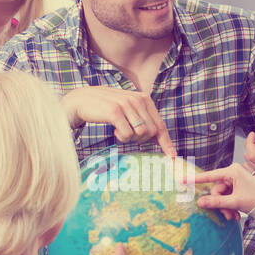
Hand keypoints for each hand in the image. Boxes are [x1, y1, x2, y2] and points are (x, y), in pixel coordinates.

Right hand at [62, 86, 176, 157]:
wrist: (83, 100)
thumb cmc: (106, 107)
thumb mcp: (128, 109)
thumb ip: (143, 119)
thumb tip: (159, 138)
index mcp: (144, 99)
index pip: (159, 124)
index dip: (166, 141)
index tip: (172, 155)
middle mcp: (137, 100)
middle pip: (152, 132)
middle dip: (142, 140)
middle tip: (128, 136)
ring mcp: (126, 105)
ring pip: (141, 134)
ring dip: (131, 139)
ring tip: (120, 131)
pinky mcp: (115, 112)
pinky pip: (127, 134)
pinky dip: (121, 137)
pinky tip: (114, 131)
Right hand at [192, 163, 254, 215]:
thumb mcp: (235, 202)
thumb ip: (216, 202)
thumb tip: (200, 202)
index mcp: (232, 172)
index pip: (210, 176)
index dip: (196, 180)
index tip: (183, 181)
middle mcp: (232, 174)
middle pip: (216, 189)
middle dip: (219, 203)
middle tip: (225, 215)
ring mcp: (234, 180)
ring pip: (221, 195)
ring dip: (225, 207)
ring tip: (232, 216)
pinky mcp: (237, 187)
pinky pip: (227, 197)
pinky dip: (229, 206)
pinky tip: (234, 214)